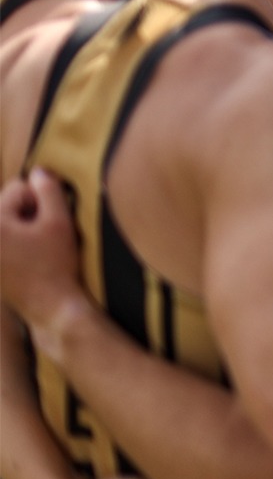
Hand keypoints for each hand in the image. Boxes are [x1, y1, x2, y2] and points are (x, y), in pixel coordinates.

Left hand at [0, 169, 86, 329]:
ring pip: (7, 224)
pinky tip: (29, 261)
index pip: (17, 189)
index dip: (41, 200)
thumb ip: (49, 190)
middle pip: (7, 207)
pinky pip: (6, 243)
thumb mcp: (59, 222)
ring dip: (22, 230)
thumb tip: (39, 171)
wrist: (48, 307)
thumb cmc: (54, 265)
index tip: (50, 222)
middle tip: (44, 237)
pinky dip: (16, 246)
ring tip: (37, 250)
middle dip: (28, 214)